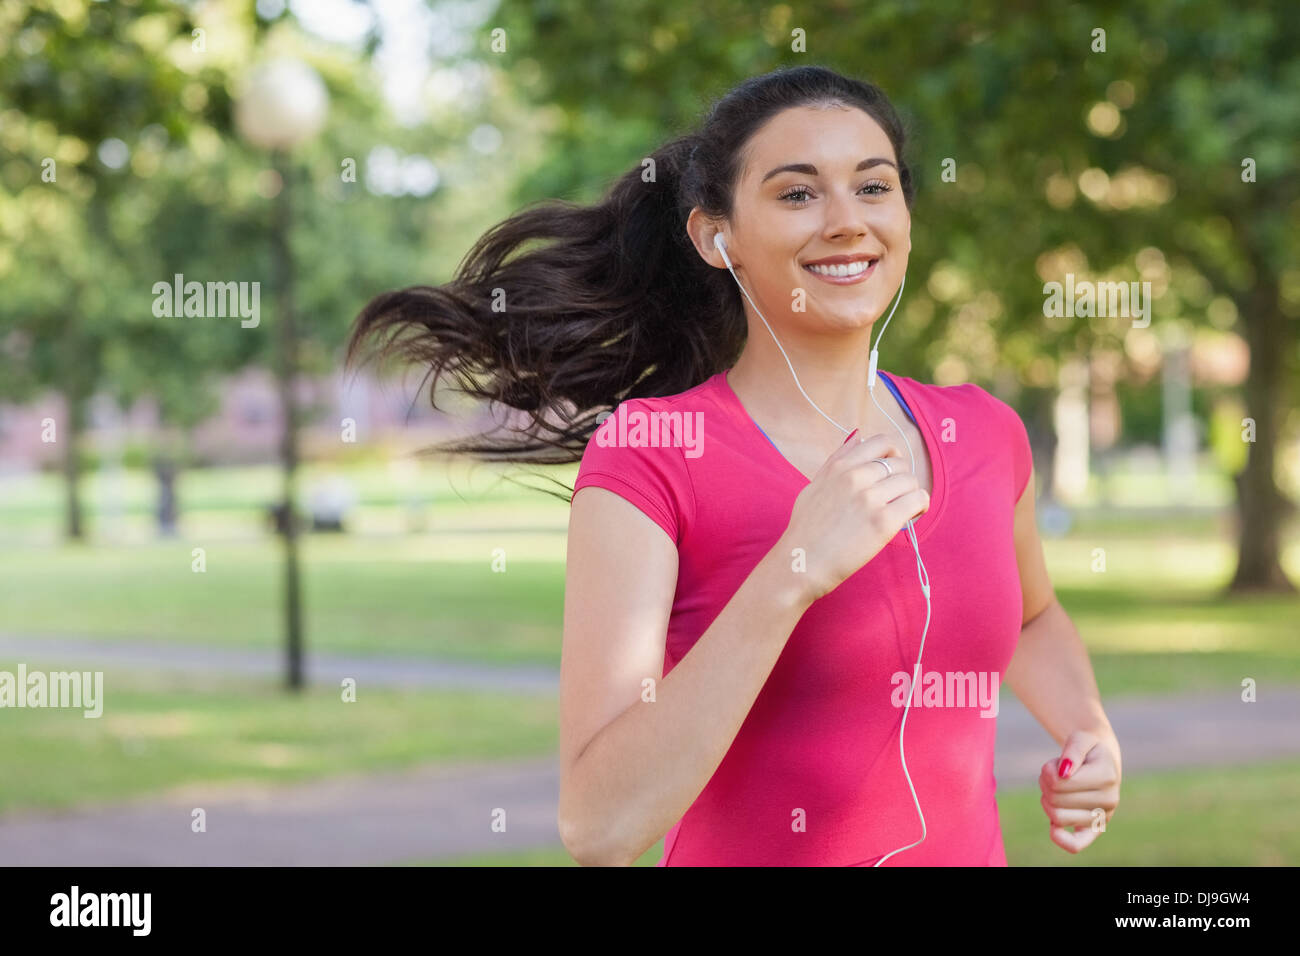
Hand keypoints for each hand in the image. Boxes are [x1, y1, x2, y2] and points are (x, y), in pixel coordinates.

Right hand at [778, 429, 929, 602]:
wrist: (801, 563)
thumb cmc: (805, 529)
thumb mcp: (814, 485)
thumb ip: (836, 460)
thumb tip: (857, 436)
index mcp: (840, 467)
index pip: (882, 442)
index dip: (893, 454)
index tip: (891, 470)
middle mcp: (856, 478)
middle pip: (899, 464)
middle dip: (902, 479)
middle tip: (896, 497)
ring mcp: (870, 499)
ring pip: (910, 482)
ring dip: (911, 494)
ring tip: (904, 508)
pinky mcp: (883, 522)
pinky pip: (917, 501)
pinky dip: (919, 506)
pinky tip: (911, 516)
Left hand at [1038, 730, 1120, 852]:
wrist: (1102, 759)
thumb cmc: (1087, 747)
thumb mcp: (1080, 738)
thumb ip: (1072, 751)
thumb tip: (1063, 773)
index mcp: (1107, 776)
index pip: (1060, 782)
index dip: (1048, 770)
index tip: (1054, 764)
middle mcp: (1109, 800)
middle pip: (1055, 798)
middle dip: (1046, 782)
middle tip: (1053, 773)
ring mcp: (1103, 816)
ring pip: (1057, 817)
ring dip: (1047, 799)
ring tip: (1055, 787)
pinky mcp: (1096, 829)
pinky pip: (1076, 844)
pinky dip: (1061, 838)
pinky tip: (1052, 827)